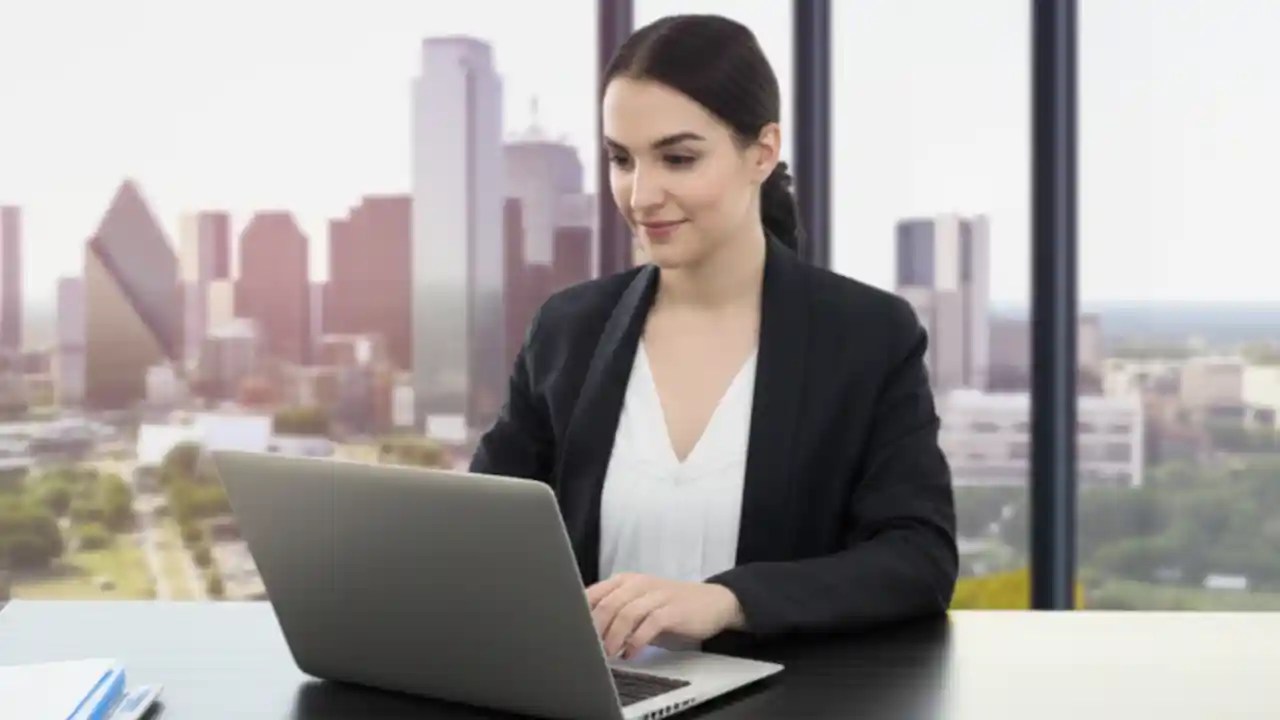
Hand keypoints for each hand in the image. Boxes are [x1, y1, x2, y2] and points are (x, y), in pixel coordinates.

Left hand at [585, 573, 745, 659]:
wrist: (713, 603)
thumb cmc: (670, 607)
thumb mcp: (639, 606)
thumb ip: (615, 613)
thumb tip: (586, 633)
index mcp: (625, 581)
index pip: (594, 594)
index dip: (581, 616)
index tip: (575, 635)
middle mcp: (639, 584)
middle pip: (607, 604)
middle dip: (595, 630)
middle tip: (590, 649)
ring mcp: (657, 595)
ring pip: (626, 613)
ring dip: (614, 638)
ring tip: (609, 654)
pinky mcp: (673, 610)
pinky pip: (649, 624)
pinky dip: (637, 641)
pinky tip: (631, 653)